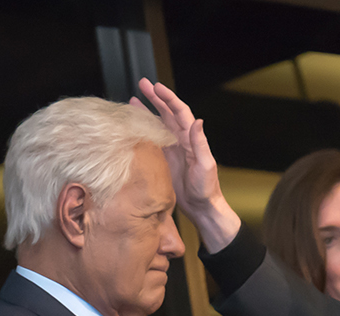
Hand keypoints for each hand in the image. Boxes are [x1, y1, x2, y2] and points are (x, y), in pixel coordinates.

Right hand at [132, 78, 242, 251]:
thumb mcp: (205, 165)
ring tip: (133, 99)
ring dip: (147, 111)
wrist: (202, 207)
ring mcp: (172, 149)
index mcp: (191, 138)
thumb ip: (200, 143)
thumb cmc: (206, 188)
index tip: (156, 87)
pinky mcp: (164, 159)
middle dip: (155, 97)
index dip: (168, 98)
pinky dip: (143, 130)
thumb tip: (198, 121)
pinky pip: (152, 140)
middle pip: (166, 112)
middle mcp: (181, 140)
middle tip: (142, 84)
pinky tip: (133, 126)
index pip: (179, 112)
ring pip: (157, 124)